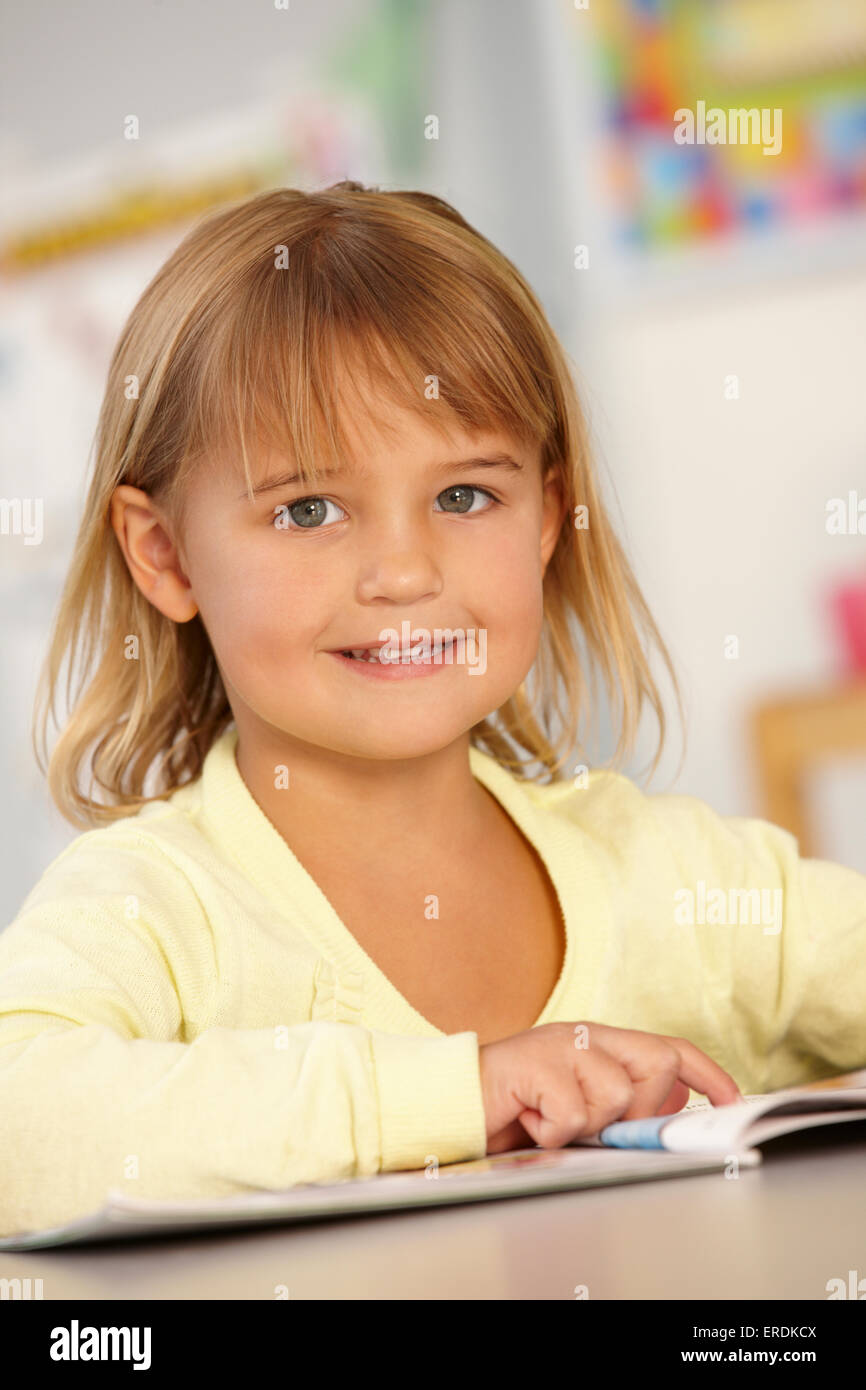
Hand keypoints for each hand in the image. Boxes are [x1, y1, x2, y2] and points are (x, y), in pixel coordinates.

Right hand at [479, 1020, 741, 1153]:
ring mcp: (560, 1046)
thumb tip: (677, 1102)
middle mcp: (585, 1036)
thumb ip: (623, 1098)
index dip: (706, 1073)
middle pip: (655, 1064)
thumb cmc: (517, 1106)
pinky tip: (530, 1121)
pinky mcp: (535, 1063)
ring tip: (550, 1120)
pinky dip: (553, 1131)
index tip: (732, 1100)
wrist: (453, 1100)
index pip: (667, 1048)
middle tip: (598, 1125)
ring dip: (586, 1125)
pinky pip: (573, 1113)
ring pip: (615, 1095)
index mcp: (599, 1042)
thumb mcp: (578, 1104)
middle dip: (640, 1108)